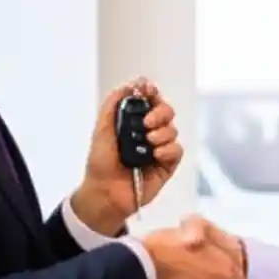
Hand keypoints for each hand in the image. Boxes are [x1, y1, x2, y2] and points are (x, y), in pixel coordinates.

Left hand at [71, 78, 181, 234]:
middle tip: (147, 122)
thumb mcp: (101, 130)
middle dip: (160, 112)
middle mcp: (148, 133)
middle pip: (166, 111)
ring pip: (172, 129)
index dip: (151, 92)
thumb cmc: (100, 165)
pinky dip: (168, 149)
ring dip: (162, 132)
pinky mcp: (167, 165)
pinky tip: (156, 154)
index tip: (148, 88)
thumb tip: (126, 86)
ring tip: (149, 141)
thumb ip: (112, 106)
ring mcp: (158, 148)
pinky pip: (177, 150)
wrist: (105, 192)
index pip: (148, 100)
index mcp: (133, 122)